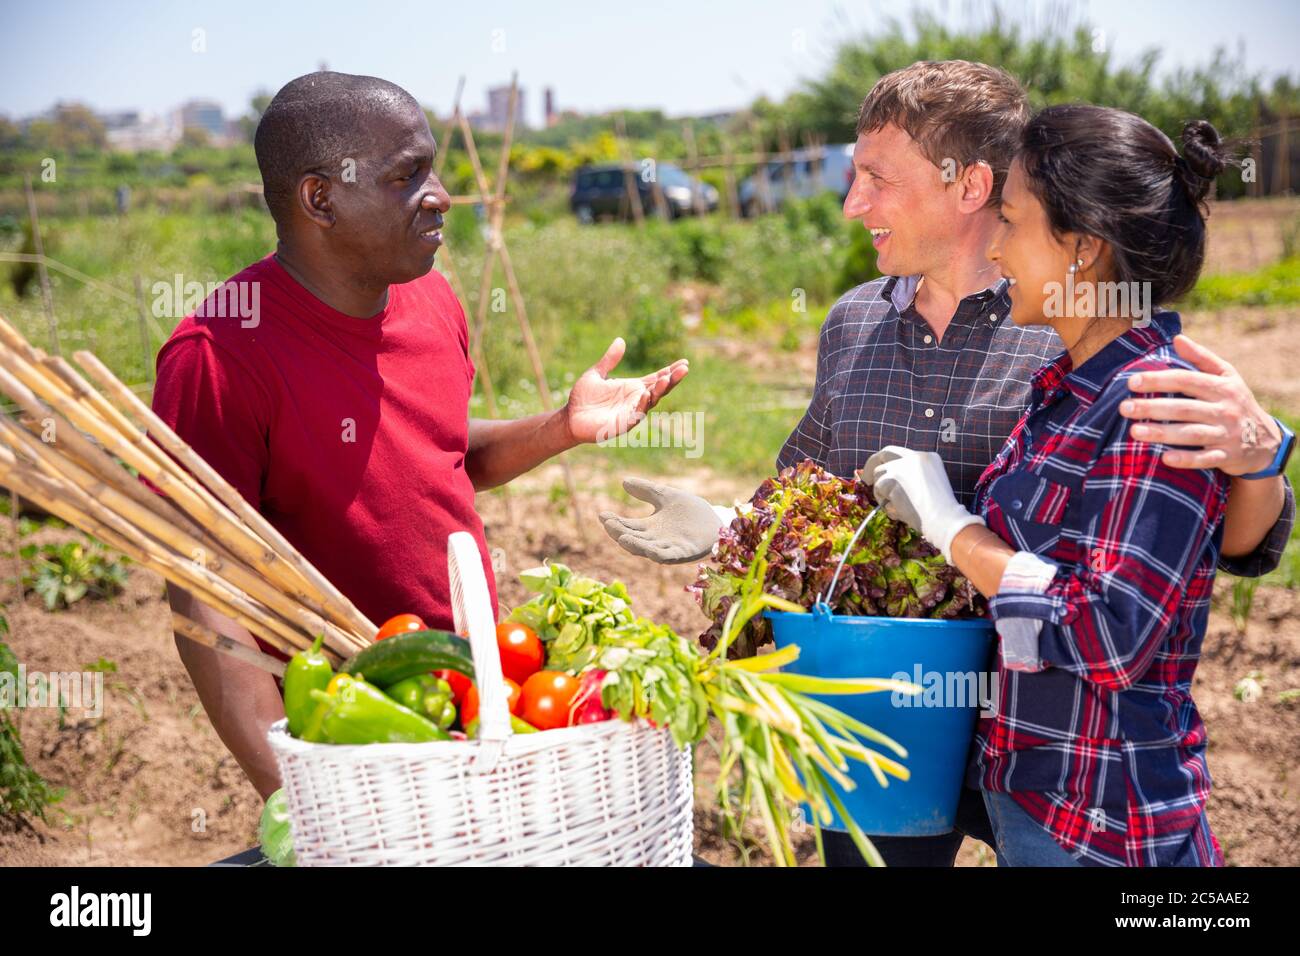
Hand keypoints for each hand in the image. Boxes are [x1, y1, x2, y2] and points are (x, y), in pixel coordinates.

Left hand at [563, 338, 688, 444]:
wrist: (569, 417)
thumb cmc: (582, 398)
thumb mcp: (596, 374)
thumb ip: (609, 360)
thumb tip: (620, 340)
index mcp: (633, 388)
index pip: (656, 378)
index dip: (670, 371)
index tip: (684, 362)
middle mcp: (636, 400)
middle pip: (659, 389)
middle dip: (672, 379)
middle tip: (684, 368)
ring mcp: (631, 412)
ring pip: (651, 401)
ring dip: (659, 391)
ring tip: (667, 378)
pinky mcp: (622, 424)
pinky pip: (635, 415)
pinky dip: (641, 405)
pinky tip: (645, 394)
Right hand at [599, 478, 724, 563]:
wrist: (717, 521)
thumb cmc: (691, 511)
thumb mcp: (666, 496)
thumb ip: (647, 490)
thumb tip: (624, 481)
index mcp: (649, 528)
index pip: (626, 526)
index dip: (613, 522)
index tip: (602, 514)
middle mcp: (655, 540)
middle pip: (633, 539)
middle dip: (619, 532)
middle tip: (608, 523)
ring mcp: (669, 548)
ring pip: (647, 550)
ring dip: (635, 545)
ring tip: (623, 537)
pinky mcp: (684, 553)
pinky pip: (670, 557)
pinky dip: (660, 555)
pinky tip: (652, 551)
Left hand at [864, 446, 984, 561]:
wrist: (945, 520)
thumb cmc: (940, 511)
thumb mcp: (930, 484)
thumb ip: (912, 477)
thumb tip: (887, 480)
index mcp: (927, 457)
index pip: (899, 453)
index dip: (886, 462)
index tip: (878, 471)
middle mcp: (914, 457)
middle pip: (884, 455)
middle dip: (871, 466)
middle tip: (866, 480)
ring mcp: (901, 467)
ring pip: (879, 477)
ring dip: (883, 494)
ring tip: (899, 508)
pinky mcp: (892, 479)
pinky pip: (880, 492)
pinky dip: (886, 505)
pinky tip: (901, 512)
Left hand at [1120, 334, 1280, 475]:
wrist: (1266, 440)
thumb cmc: (1235, 402)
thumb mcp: (1226, 376)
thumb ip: (1201, 358)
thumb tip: (1177, 338)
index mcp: (1222, 387)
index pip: (1186, 380)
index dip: (1159, 380)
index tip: (1132, 382)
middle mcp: (1225, 410)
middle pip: (1184, 408)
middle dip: (1153, 407)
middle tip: (1124, 408)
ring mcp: (1226, 434)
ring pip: (1192, 433)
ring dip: (1162, 433)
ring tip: (1133, 432)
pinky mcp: (1227, 456)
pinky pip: (1205, 459)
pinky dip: (1187, 459)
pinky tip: (1165, 458)